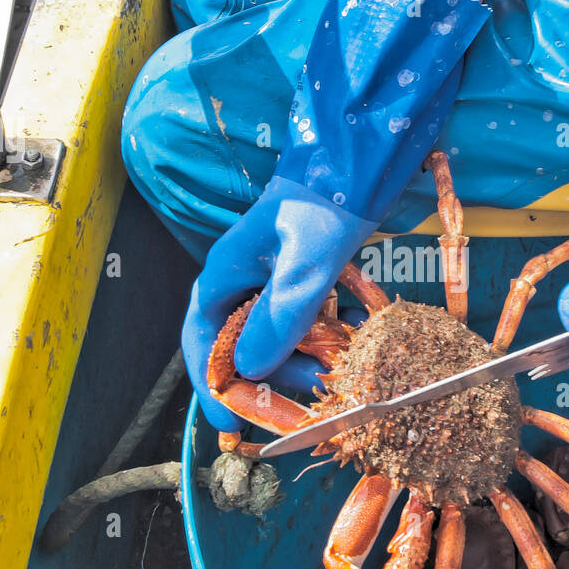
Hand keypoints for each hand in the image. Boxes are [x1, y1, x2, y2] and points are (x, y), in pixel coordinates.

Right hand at [182, 0, 487, 430]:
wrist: (366, 148)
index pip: (202, 340)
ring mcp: (277, 277)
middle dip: (272, 380)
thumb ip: (283, 313)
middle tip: (310, 400)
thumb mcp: (310, 258)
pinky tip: (350, 346)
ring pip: (278, 338)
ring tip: (338, 376)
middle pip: (241, 347)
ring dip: (302, 363)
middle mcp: (246, 278)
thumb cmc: (331, 193)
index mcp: (228, 271)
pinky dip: (325, 340)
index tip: (235, 420)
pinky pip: (307, 322)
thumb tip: (250, 370)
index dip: (215, 383)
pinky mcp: (309, 275)